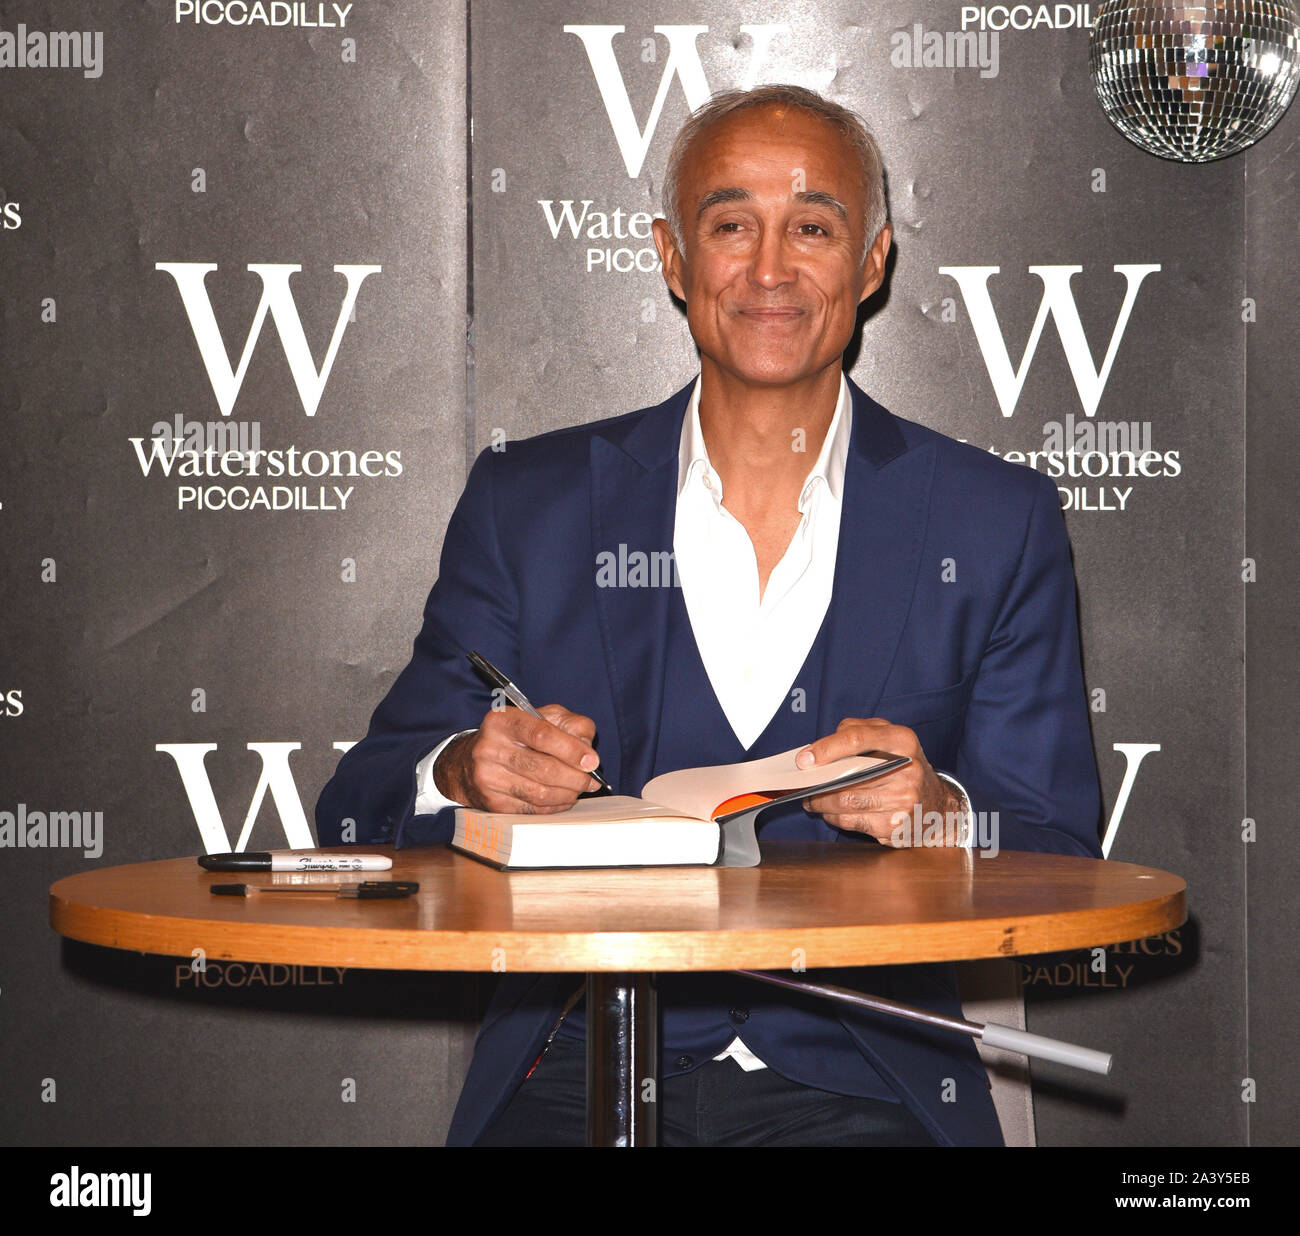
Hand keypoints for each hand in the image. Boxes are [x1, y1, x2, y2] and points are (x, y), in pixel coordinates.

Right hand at [433, 704, 602, 812]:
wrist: (471, 762)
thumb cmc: (516, 737)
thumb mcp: (542, 717)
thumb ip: (570, 724)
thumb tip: (587, 748)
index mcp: (502, 720)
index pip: (542, 735)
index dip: (572, 750)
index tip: (592, 761)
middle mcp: (489, 748)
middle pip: (544, 768)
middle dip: (576, 777)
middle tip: (591, 780)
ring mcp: (488, 778)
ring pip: (540, 793)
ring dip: (568, 793)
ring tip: (579, 788)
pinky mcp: (492, 803)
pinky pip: (534, 809)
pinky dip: (555, 806)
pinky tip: (563, 797)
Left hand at [797, 717, 960, 845]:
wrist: (937, 806)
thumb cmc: (904, 766)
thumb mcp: (889, 737)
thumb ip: (857, 730)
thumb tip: (820, 746)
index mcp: (902, 740)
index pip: (858, 739)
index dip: (826, 748)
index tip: (804, 759)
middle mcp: (906, 769)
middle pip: (847, 778)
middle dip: (817, 783)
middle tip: (802, 784)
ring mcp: (902, 800)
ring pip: (845, 803)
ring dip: (820, 803)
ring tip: (812, 799)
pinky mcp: (895, 826)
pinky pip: (852, 822)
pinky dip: (834, 817)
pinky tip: (831, 812)